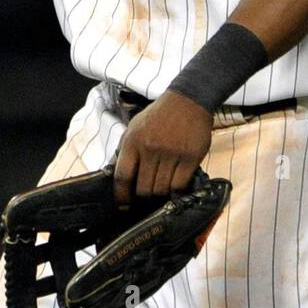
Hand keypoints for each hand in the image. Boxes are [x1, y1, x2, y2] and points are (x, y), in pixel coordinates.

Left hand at [112, 90, 212, 207]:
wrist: (187, 101)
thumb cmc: (158, 116)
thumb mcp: (135, 127)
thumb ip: (126, 149)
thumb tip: (117, 174)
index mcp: (133, 141)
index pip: (122, 175)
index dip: (121, 195)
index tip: (123, 205)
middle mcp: (150, 148)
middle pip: (143, 188)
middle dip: (143, 198)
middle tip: (145, 201)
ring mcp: (171, 154)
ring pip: (162, 189)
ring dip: (160, 197)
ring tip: (160, 196)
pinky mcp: (190, 158)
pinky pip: (180, 186)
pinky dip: (176, 193)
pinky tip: (174, 193)